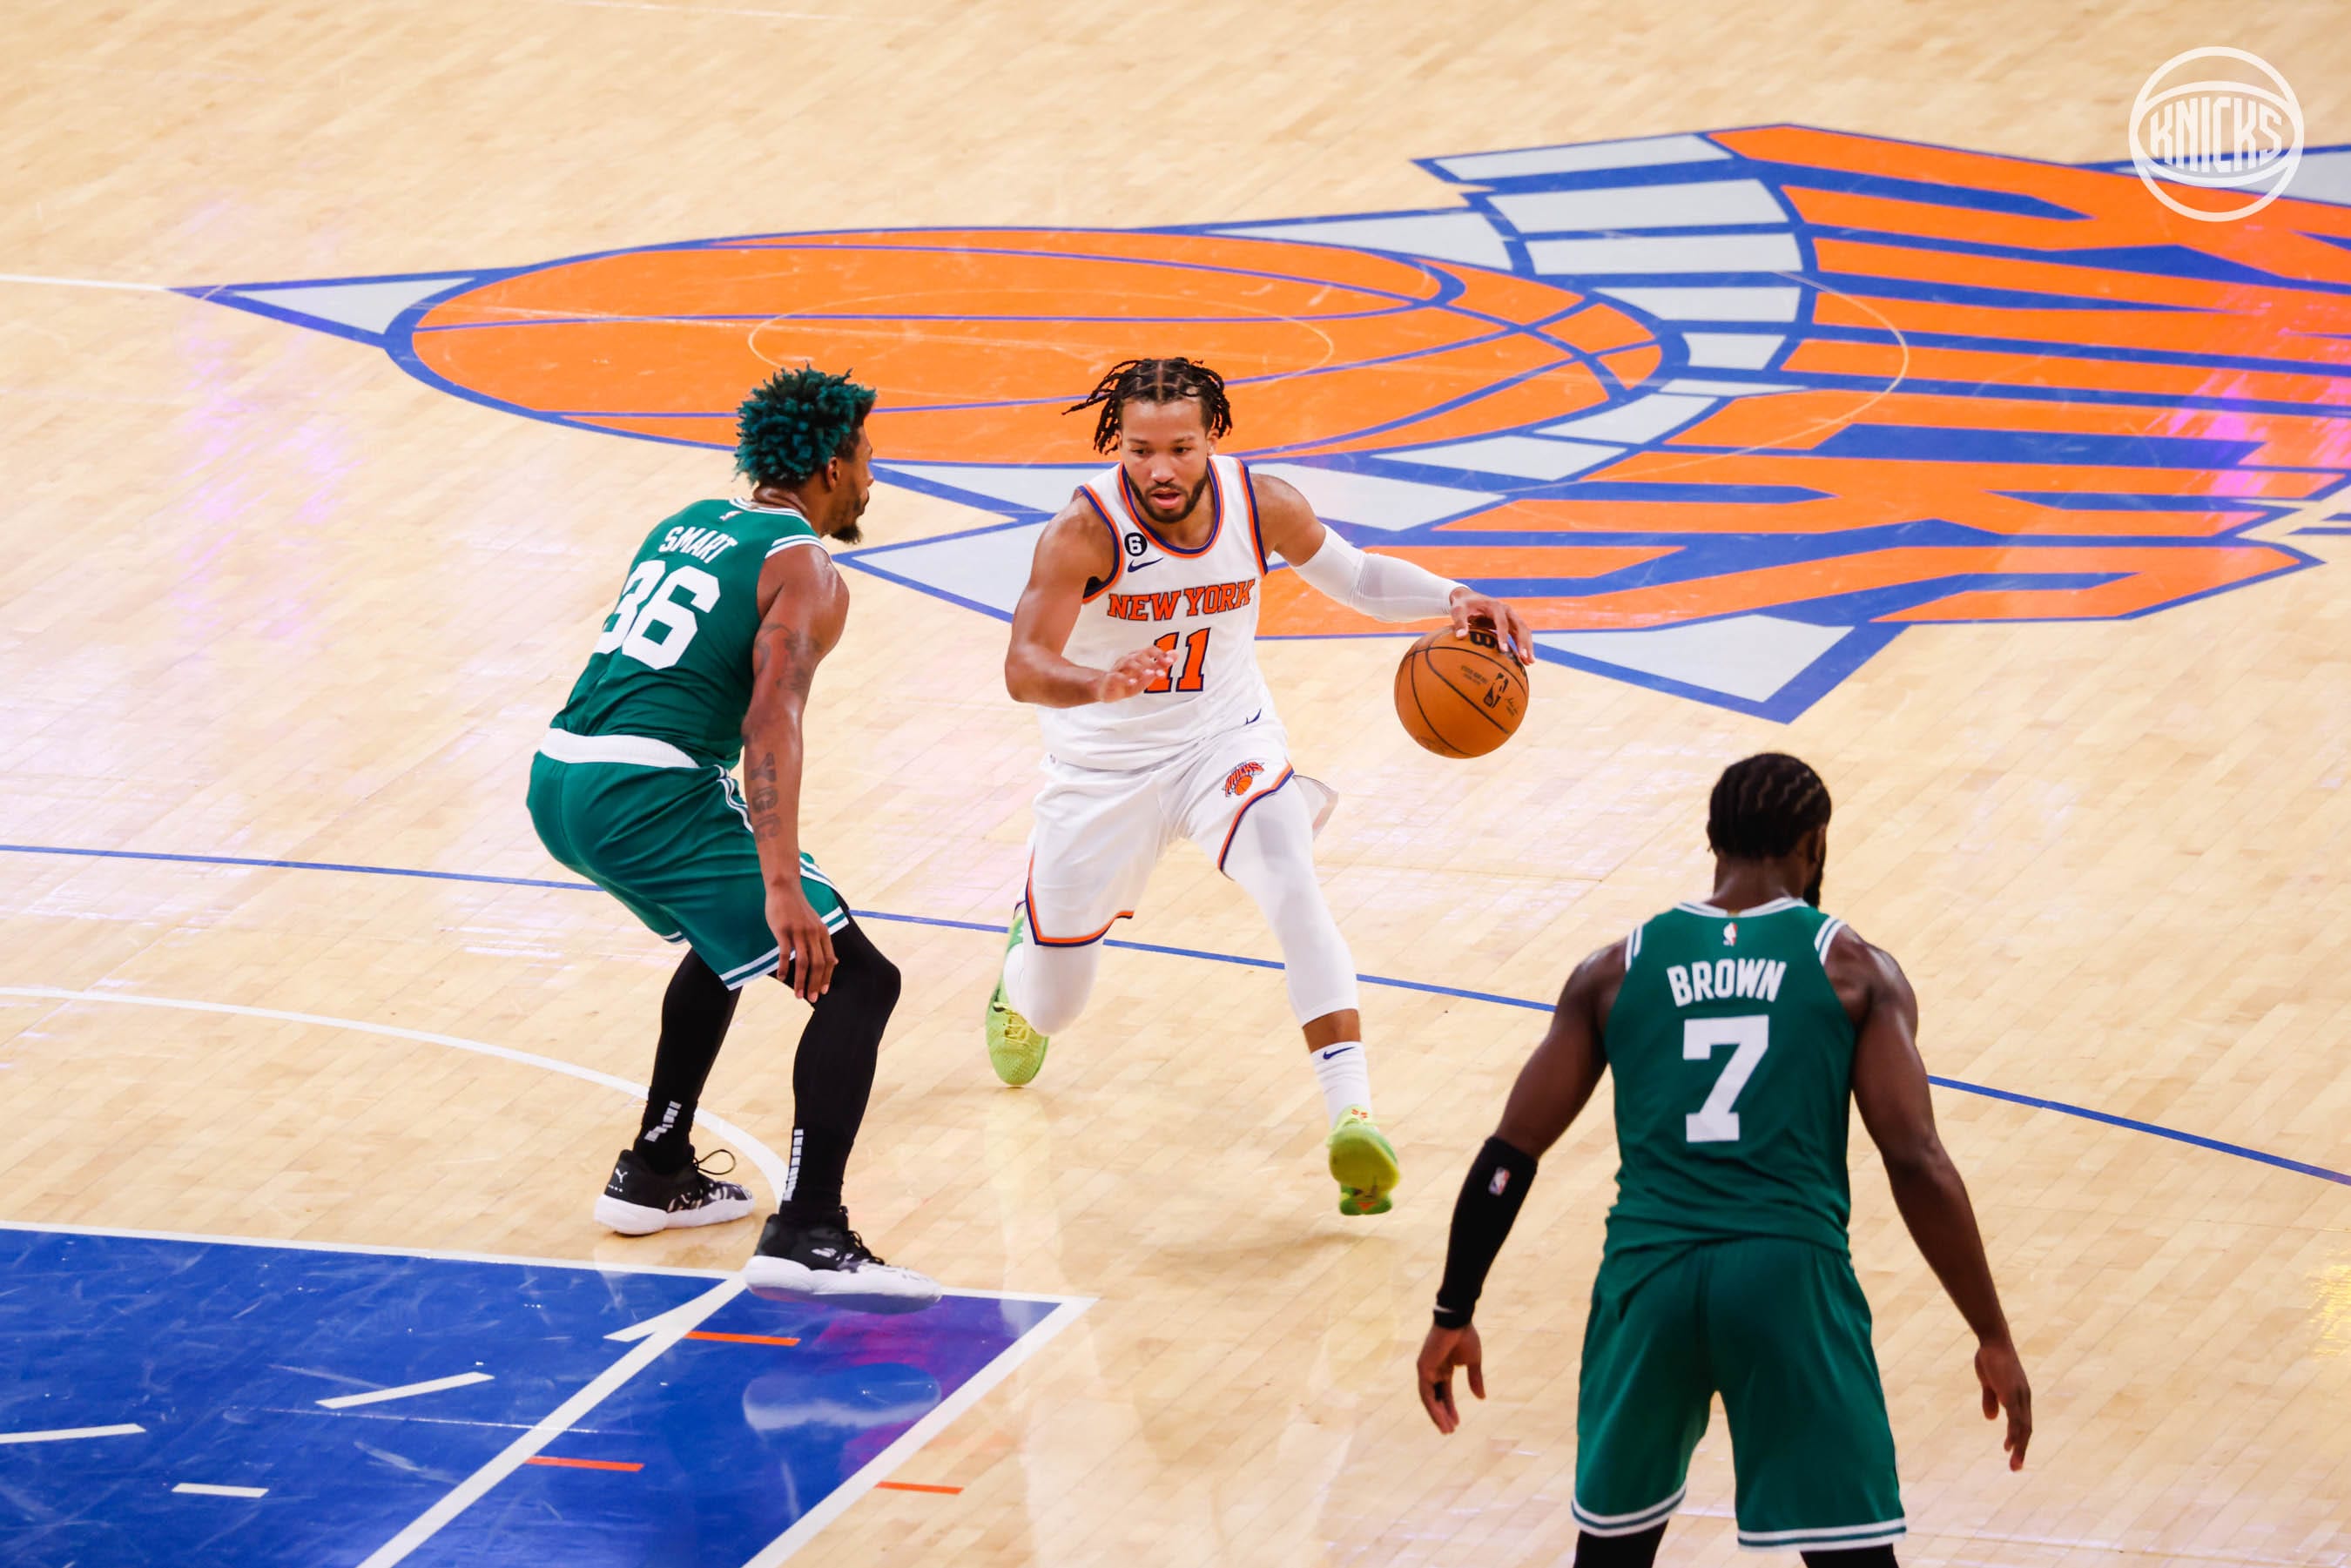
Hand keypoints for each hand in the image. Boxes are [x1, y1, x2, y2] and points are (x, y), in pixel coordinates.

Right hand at [764, 882, 836, 1002]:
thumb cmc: (798, 909)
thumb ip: (824, 943)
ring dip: (801, 981)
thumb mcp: (816, 925)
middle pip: (817, 964)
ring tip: (798, 994)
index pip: (828, 960)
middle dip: (815, 984)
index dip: (826, 977)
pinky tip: (782, 977)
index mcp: (823, 933)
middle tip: (811, 999)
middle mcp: (814, 934)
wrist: (784, 889)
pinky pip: (785, 954)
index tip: (823, 991)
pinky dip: (784, 968)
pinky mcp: (784, 931)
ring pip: (803, 962)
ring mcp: (799, 932)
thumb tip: (835, 961)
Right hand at [1095, 643, 1173, 701]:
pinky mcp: (1110, 678)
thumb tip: (1176, 653)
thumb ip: (1160, 665)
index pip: (1150, 650)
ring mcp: (1118, 668)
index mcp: (1138, 657)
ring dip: (1141, 668)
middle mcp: (1128, 659)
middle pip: (1140, 656)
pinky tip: (1133, 682)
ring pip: (1129, 663)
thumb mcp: (1147, 675)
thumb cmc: (1128, 681)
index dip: (1160, 654)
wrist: (1106, 689)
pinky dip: (1126, 679)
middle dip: (1152, 663)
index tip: (1170, 661)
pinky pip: (1117, 676)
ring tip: (1150, 674)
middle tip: (1162, 672)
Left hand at [1415, 1322, 1484, 1433]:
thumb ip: (1475, 1379)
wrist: (1457, 1321)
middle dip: (1442, 1415)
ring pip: (1429, 1399)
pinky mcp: (1423, 1368)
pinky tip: (1441, 1418)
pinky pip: (1426, 1393)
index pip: (1444, 1393)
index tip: (1456, 1423)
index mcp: (1443, 1368)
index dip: (1449, 1408)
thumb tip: (1481, 1398)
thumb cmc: (1465, 1336)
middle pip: (1435, 1398)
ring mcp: (1426, 1370)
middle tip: (1449, 1431)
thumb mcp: (1473, 1362)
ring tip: (1447, 1430)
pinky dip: (1433, 1407)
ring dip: (1437, 1415)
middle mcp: (1433, 1370)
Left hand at [1448, 587, 1532, 664]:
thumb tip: (1460, 636)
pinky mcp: (1510, 623)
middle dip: (1523, 642)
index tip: (1504, 651)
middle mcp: (1506, 610)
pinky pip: (1520, 634)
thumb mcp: (1457, 611)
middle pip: (1519, 626)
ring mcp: (1510, 616)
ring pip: (1524, 631)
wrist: (1468, 598)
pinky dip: (1523, 645)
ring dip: (1527, 646)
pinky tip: (1524, 660)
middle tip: (1524, 658)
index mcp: (1495, 606)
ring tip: (1530, 662)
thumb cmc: (1462, 605)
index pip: (1502, 622)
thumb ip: (1459, 622)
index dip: (1503, 636)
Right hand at [1974, 1338, 2031, 1470]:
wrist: (1994, 1340)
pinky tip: (2011, 1443)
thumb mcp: (1989, 1382)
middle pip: (2026, 1429)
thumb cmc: (1991, 1358)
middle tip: (2015, 1468)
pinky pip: (2015, 1417)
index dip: (2018, 1439)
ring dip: (2019, 1447)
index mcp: (2018, 1397)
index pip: (2022, 1423)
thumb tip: (1992, 1419)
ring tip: (2014, 1463)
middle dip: (2021, 1450)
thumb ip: (1991, 1400)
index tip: (2011, 1454)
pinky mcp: (2012, 1393)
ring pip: (2023, 1427)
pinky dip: (2015, 1432)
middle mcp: (2023, 1399)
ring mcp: (2019, 1396)